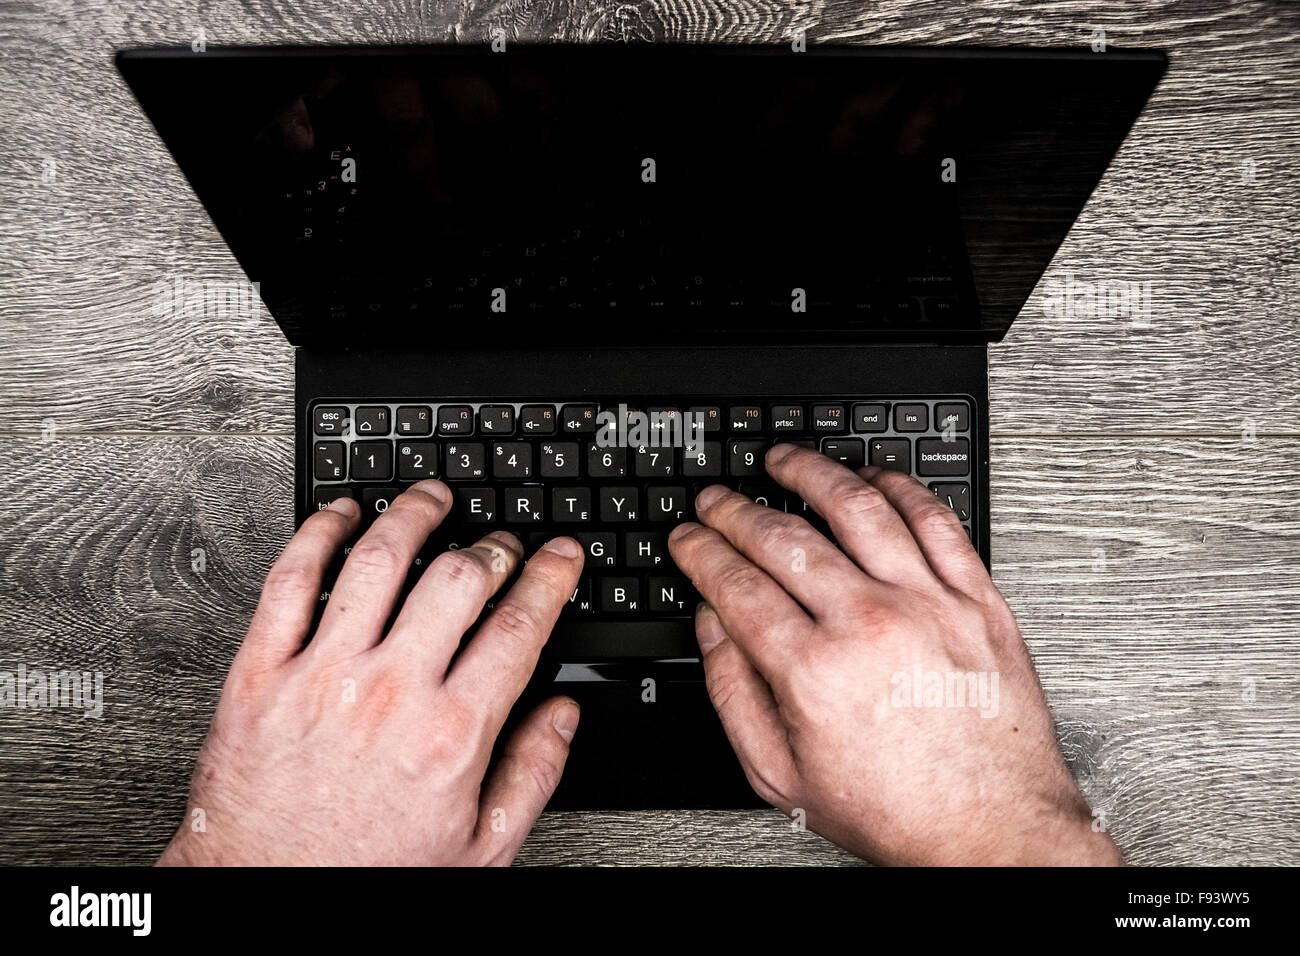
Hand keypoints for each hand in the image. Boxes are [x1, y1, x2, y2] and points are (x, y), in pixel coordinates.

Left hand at [158, 480, 583, 865]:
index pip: (517, 628)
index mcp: (450, 733)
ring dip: (411, 517)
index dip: (548, 578)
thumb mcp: (480, 847)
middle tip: (500, 540)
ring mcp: (321, 677)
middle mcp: (389, 693)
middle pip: (456, 581)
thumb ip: (533, 773)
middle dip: (491, 546)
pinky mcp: (261, 675)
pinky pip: (290, 582)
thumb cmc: (369, 876)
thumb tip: (562, 713)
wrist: (269, 899)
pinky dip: (317, 535)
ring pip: (376, 563)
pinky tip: (339, 517)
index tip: (559, 556)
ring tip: (430, 499)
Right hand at [668, 445, 1119, 865]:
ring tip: (786, 461)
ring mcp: (930, 606)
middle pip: (785, 539)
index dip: (702, 551)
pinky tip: (873, 478)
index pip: (737, 584)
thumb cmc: (897, 809)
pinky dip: (900, 488)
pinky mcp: (978, 601)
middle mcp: (870, 626)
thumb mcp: (782, 774)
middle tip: (719, 500)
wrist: (992, 828)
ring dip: (813, 474)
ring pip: (860, 509)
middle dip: (737, 511)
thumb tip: (712, 628)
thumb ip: (733, 694)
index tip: (690, 539)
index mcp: (814, 671)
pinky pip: (936, 521)